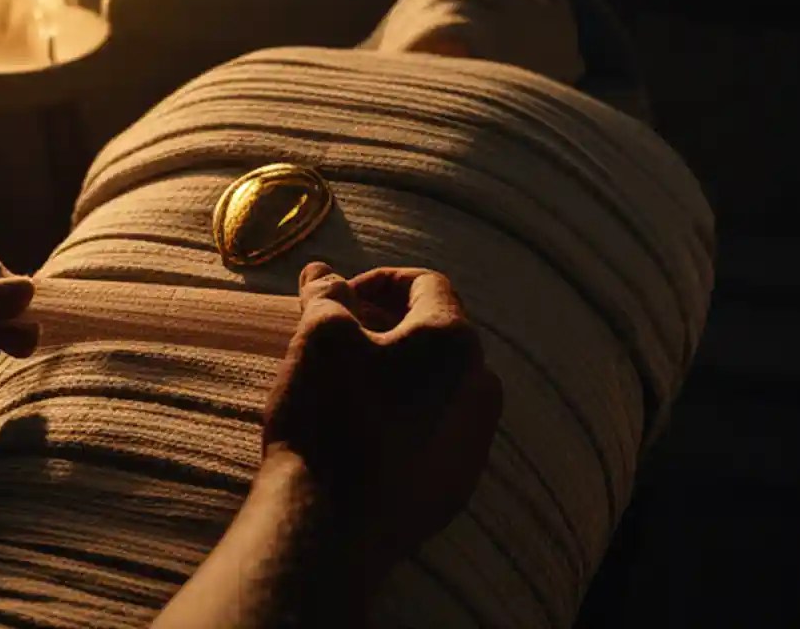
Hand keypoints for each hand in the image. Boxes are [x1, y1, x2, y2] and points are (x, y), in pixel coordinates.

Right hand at [263, 262, 502, 562]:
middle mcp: (480, 389)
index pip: (426, 283)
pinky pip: (434, 432)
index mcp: (456, 343)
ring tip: (345, 385)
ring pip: (437, 386)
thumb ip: (326, 295)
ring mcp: (473, 442)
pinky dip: (402, 418)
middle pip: (436, 334)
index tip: (336, 300)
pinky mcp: (455, 485)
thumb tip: (321, 272)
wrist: (330, 526)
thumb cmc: (329, 418)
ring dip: (395, 372)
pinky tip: (359, 432)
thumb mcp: (319, 336)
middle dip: (385, 326)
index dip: (377, 281)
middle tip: (336, 339)